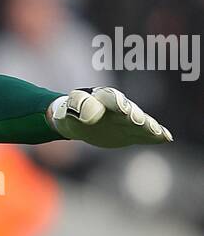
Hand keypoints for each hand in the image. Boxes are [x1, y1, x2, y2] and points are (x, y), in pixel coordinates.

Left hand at [47, 87, 172, 147]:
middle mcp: (119, 106)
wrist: (77, 120)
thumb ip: (77, 107)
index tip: (123, 109)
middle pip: (129, 110)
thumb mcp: (68, 109)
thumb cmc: (71, 111)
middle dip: (134, 116)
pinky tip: (166, 138)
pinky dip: (155, 135)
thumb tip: (90, 115)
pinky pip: (145, 133)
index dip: (117, 103)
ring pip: (141, 122)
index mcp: (102, 97)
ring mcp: (127, 119)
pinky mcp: (132, 131)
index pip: (111, 98)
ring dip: (149, 127)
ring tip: (158, 132)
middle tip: (139, 121)